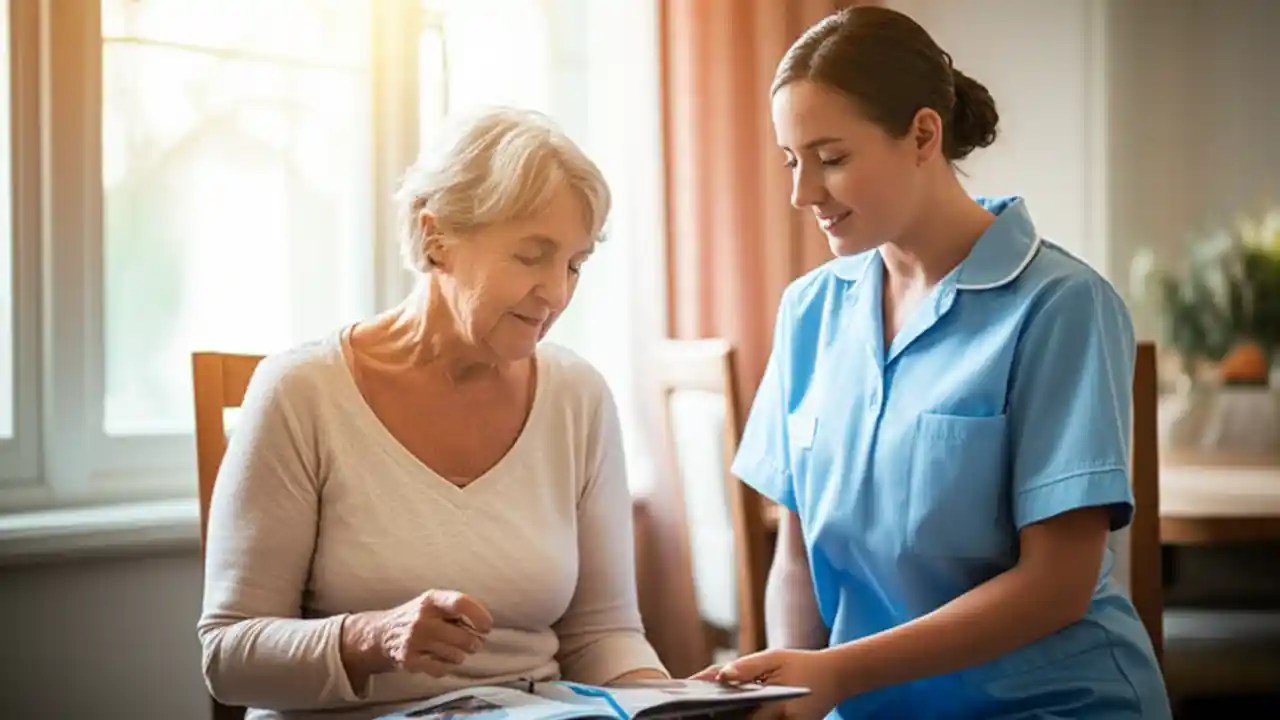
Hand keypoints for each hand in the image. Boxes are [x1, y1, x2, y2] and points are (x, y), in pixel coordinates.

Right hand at [355, 590, 493, 676]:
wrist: (382, 634)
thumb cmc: (420, 617)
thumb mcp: (435, 603)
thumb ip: (459, 610)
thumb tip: (484, 627)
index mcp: (431, 600)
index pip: (460, 603)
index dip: (479, 615)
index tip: (486, 627)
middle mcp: (421, 619)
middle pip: (463, 637)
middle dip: (474, 643)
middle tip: (473, 643)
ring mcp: (413, 641)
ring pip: (455, 655)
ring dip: (460, 655)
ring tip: (454, 650)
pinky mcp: (408, 660)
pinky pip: (441, 669)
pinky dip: (446, 667)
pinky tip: (440, 659)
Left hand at [691, 649, 843, 719]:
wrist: (836, 677)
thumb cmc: (802, 664)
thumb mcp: (774, 658)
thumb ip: (746, 667)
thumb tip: (720, 676)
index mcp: (778, 707)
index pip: (738, 717)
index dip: (714, 712)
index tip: (691, 707)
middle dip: (718, 716)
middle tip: (691, 712)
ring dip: (728, 717)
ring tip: (702, 709)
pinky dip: (742, 716)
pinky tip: (722, 709)